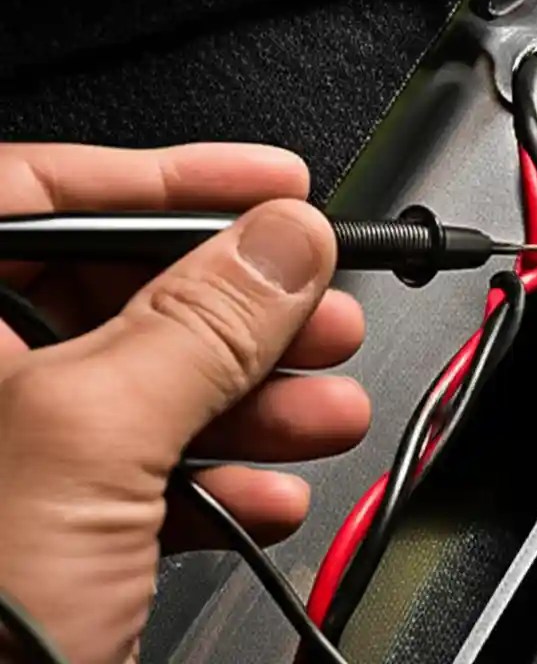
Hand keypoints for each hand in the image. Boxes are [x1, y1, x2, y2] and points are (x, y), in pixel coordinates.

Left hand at [0, 143, 368, 662]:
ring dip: (254, 404)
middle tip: (322, 310)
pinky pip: (140, 478)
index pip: (41, 192)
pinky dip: (219, 482)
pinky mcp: (39, 538)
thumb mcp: (91, 440)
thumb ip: (197, 322)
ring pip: (142, 393)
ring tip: (324, 409)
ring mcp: (6, 464)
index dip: (173, 178)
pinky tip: (268, 493)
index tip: (275, 186)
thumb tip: (281, 240)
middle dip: (241, 311)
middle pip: (114, 297)